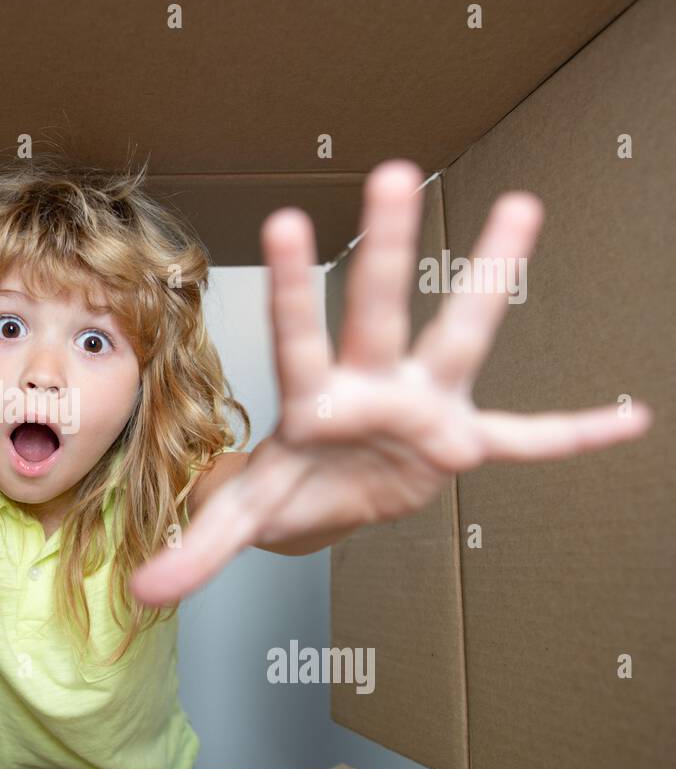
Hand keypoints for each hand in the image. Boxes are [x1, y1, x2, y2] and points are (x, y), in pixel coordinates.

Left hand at [131, 160, 653, 606]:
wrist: (332, 500)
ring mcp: (422, 407)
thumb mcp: (244, 517)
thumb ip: (199, 549)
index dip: (295, 287)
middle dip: (387, 249)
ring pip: (460, 339)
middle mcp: (370, 386)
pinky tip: (628, 418)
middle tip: (391, 170)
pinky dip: (572, 434)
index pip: (297, 338)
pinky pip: (527, 439)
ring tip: (524, 205)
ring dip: (490, 281)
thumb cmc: (288, 487)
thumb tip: (140, 598)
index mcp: (312, 399)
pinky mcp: (463, 442)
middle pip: (379, 311)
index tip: (288, 219)